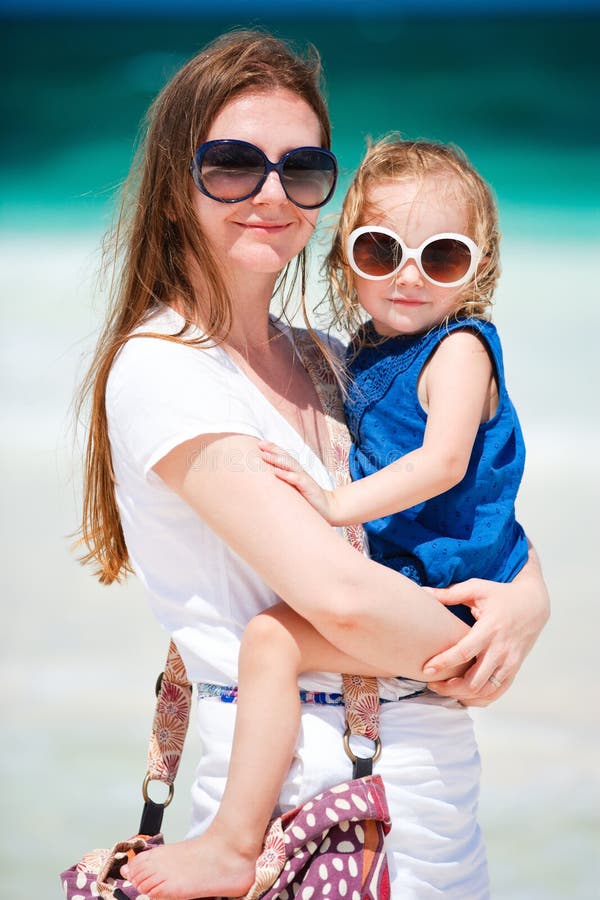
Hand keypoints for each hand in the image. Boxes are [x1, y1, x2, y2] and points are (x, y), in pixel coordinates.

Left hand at [258, 440, 335, 521]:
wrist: (328, 507)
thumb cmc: (309, 497)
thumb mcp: (296, 487)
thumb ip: (286, 480)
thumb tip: (269, 477)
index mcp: (296, 471)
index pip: (285, 456)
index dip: (274, 448)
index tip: (261, 443)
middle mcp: (300, 472)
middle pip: (286, 457)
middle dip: (273, 449)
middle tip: (260, 444)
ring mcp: (304, 479)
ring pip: (290, 465)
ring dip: (277, 459)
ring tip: (264, 455)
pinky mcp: (308, 488)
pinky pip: (297, 479)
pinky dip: (287, 475)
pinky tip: (277, 472)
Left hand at [422, 561, 549, 705]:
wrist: (534, 605)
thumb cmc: (502, 595)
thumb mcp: (477, 588)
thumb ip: (449, 594)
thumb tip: (424, 591)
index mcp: (489, 629)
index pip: (464, 652)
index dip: (444, 663)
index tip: (426, 669)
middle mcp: (500, 650)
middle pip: (474, 680)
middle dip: (450, 687)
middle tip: (432, 683)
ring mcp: (509, 662)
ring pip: (485, 691)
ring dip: (462, 695)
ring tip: (444, 689)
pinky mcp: (513, 669)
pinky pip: (497, 692)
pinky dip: (480, 699)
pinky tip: (464, 696)